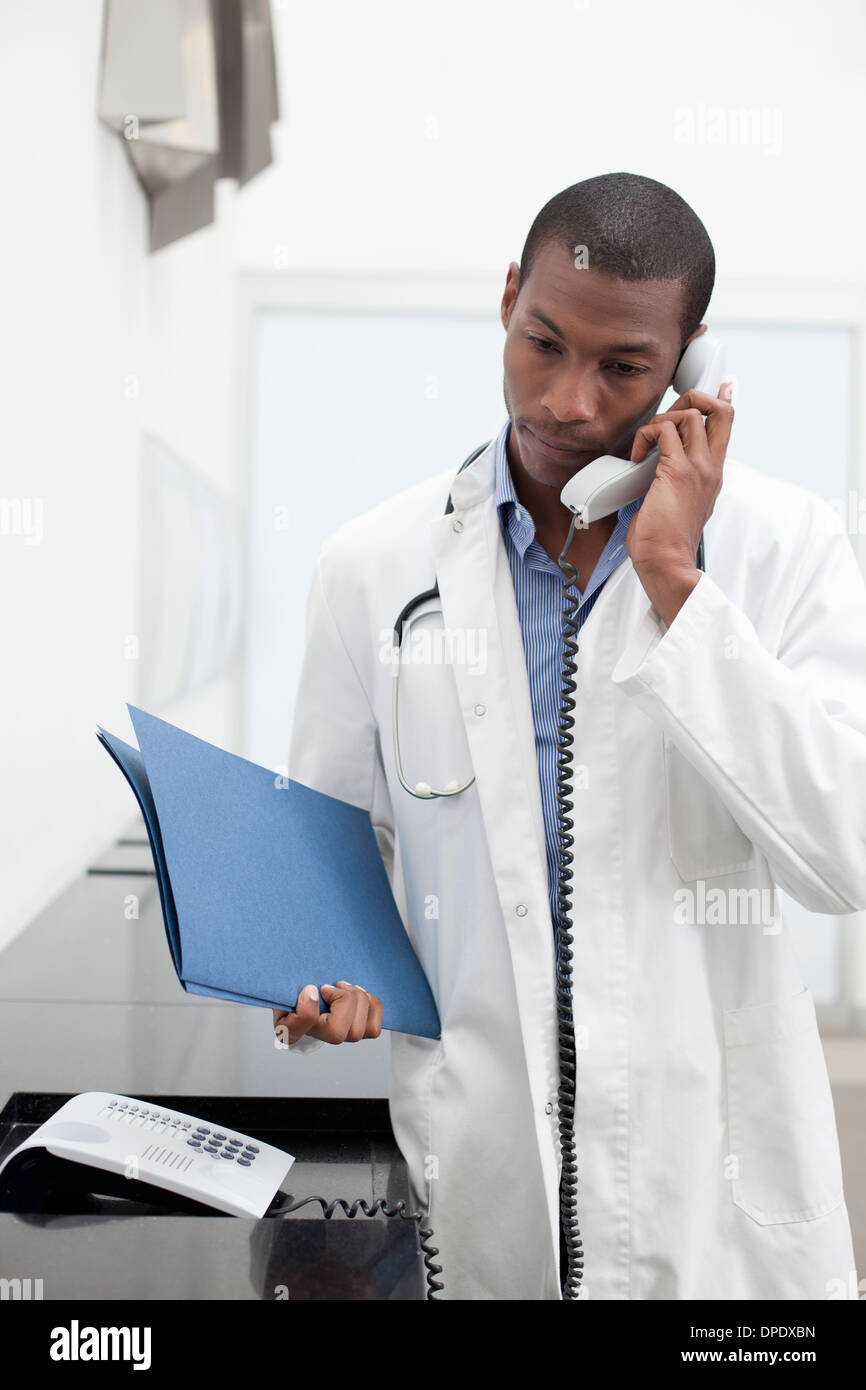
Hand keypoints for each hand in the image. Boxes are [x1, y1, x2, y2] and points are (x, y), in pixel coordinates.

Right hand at [272, 982, 382, 1045]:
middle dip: (342, 1001)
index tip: (310, 987)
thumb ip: (287, 985)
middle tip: (333, 986)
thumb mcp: (285, 983)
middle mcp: (314, 1037)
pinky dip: (371, 1006)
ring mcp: (338, 1036)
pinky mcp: (357, 1031)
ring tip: (345, 987)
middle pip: (336, 1033)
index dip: (307, 1009)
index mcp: (288, 1028)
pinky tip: (357, 993)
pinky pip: (373, 1028)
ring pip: (357, 1032)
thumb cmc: (297, 985)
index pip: (296, 1031)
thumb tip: (309, 989)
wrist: (309, 987)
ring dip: (357, 1001)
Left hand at [625, 380, 734, 624]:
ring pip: (691, 413)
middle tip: (666, 417)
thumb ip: (674, 483)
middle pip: (720, 410)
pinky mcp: (678, 471)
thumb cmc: (664, 542)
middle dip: (693, 399)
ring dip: (661, 419)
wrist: (667, 563)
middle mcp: (712, 467)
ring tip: (645, 446)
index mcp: (713, 475)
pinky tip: (635, 457)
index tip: (724, 385)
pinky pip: (664, 431)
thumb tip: (652, 470)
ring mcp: (699, 468)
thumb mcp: (677, 505)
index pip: (727, 427)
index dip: (723, 400)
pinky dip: (645, 435)